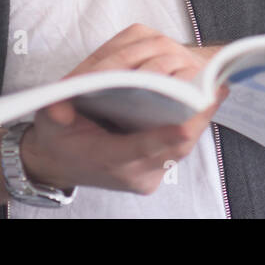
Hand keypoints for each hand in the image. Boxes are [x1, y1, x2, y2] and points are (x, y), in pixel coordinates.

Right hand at [19, 24, 229, 194]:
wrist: (59, 161)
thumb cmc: (57, 135)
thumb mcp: (47, 119)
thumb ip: (53, 112)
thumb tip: (59, 109)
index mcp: (103, 161)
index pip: (136, 152)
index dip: (160, 139)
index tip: (184, 126)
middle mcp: (130, 173)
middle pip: (170, 152)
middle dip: (194, 121)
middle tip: (215, 91)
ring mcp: (147, 175)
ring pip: (182, 150)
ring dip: (199, 119)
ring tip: (217, 90)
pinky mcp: (157, 169)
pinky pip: (182, 148)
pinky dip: (194, 123)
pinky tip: (207, 99)